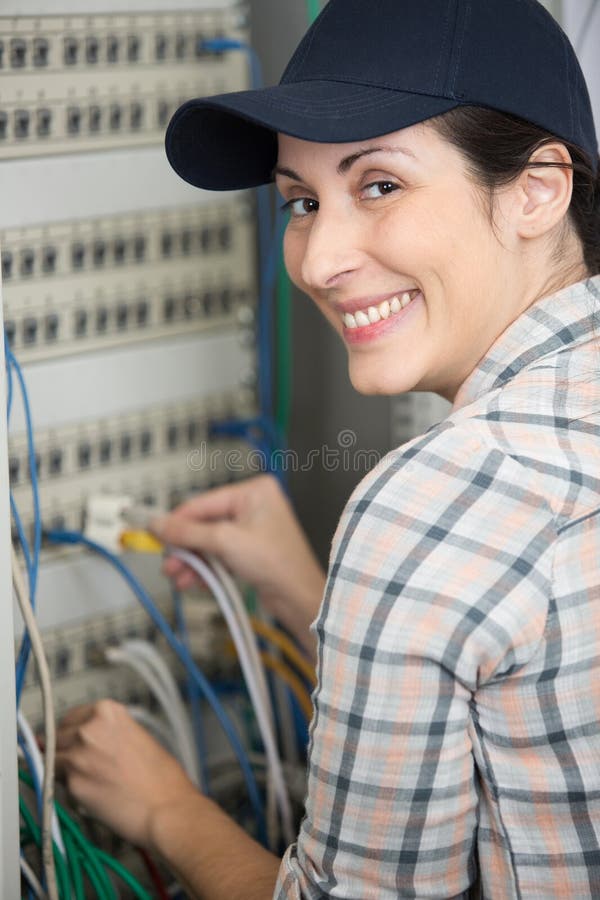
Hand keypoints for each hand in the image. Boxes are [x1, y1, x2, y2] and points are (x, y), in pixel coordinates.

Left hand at [55, 700, 194, 847]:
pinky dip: (73, 790)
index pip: (71, 717)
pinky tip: (96, 794)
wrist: (167, 809)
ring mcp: (78, 756)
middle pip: (58, 736)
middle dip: (66, 749)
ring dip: (66, 769)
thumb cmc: (162, 779)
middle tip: (85, 764)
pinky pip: (62, 785)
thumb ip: (107, 733)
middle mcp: (89, 729)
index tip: (74, 741)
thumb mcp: (136, 737)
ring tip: (92, 780)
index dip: (73, 732)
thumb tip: (86, 739)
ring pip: (54, 760)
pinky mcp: (73, 784)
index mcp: (107, 712)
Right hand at [151, 475, 325, 655]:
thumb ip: (188, 532)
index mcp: (254, 491)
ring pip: (210, 543)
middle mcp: (254, 506)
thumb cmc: (279, 563)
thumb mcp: (225, 542)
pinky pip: (219, 555)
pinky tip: (192, 581)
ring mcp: (252, 530)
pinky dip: (205, 568)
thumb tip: (159, 525)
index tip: (153, 530)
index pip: (204, 502)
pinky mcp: (251, 551)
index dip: (176, 520)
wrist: (299, 598)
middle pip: (205, 524)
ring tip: (176, 575)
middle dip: (184, 546)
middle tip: (167, 560)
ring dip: (192, 561)